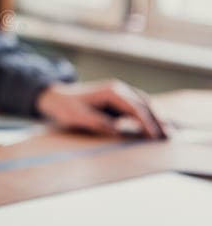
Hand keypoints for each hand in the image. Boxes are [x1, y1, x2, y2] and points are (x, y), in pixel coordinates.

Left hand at [35, 80, 166, 139]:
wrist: (55, 98)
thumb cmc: (66, 108)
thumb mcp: (78, 117)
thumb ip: (98, 123)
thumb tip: (117, 129)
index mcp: (112, 91)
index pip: (136, 107)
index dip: (147, 122)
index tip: (155, 136)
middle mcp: (119, 89)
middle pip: (145, 104)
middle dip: (158, 120)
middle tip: (170, 136)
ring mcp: (120, 93)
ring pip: (144, 105)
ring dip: (156, 118)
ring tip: (168, 134)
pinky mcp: (118, 100)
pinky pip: (137, 108)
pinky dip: (148, 117)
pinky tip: (155, 129)